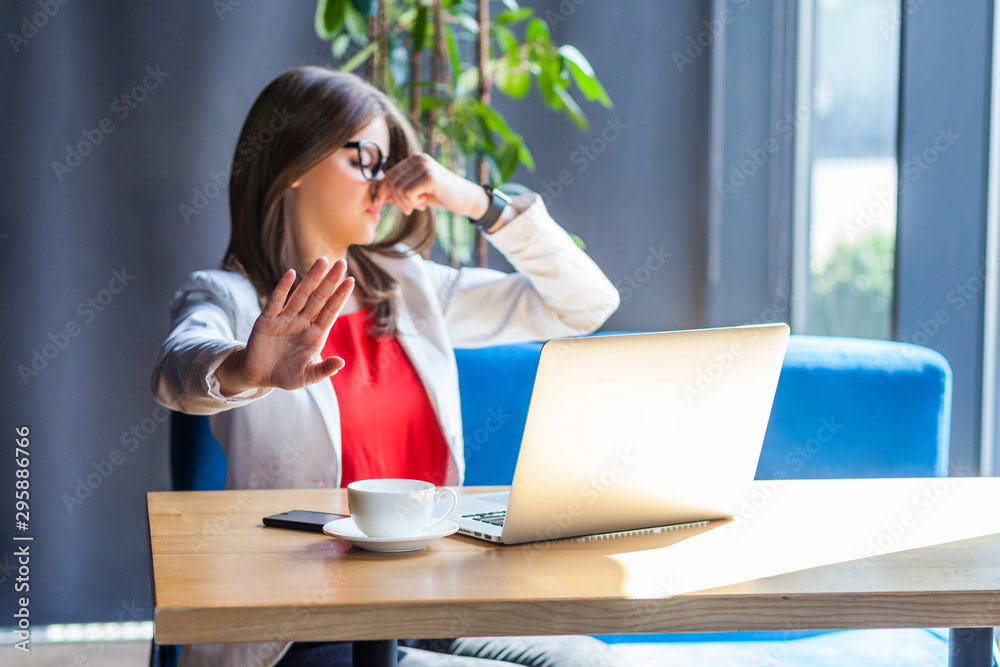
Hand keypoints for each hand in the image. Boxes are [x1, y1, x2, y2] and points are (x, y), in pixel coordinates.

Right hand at [217, 257, 353, 395]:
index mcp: (315, 334)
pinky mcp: (267, 320)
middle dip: (330, 281)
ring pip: (300, 295)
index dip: (340, 297)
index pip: (330, 311)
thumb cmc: (286, 375)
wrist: (259, 376)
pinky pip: (276, 301)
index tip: (351, 281)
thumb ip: (324, 370)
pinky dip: (283, 288)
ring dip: (311, 278)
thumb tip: (341, 363)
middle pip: (319, 298)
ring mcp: (285, 319)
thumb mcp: (307, 377)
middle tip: (342, 262)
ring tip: (322, 261)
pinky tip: (291, 274)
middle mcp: (302, 323)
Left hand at [378, 153, 490, 218]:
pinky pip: (408, 192)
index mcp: (414, 159)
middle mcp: (418, 158)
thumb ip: (398, 190)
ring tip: (418, 205)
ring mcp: (424, 166)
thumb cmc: (441, 195)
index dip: (382, 190)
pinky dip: (412, 203)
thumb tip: (376, 194)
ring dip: (405, 203)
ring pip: (398, 188)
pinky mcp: (430, 176)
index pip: (389, 174)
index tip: (381, 203)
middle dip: (396, 199)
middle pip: (391, 181)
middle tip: (408, 208)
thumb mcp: (416, 192)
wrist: (466, 199)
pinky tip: (423, 204)